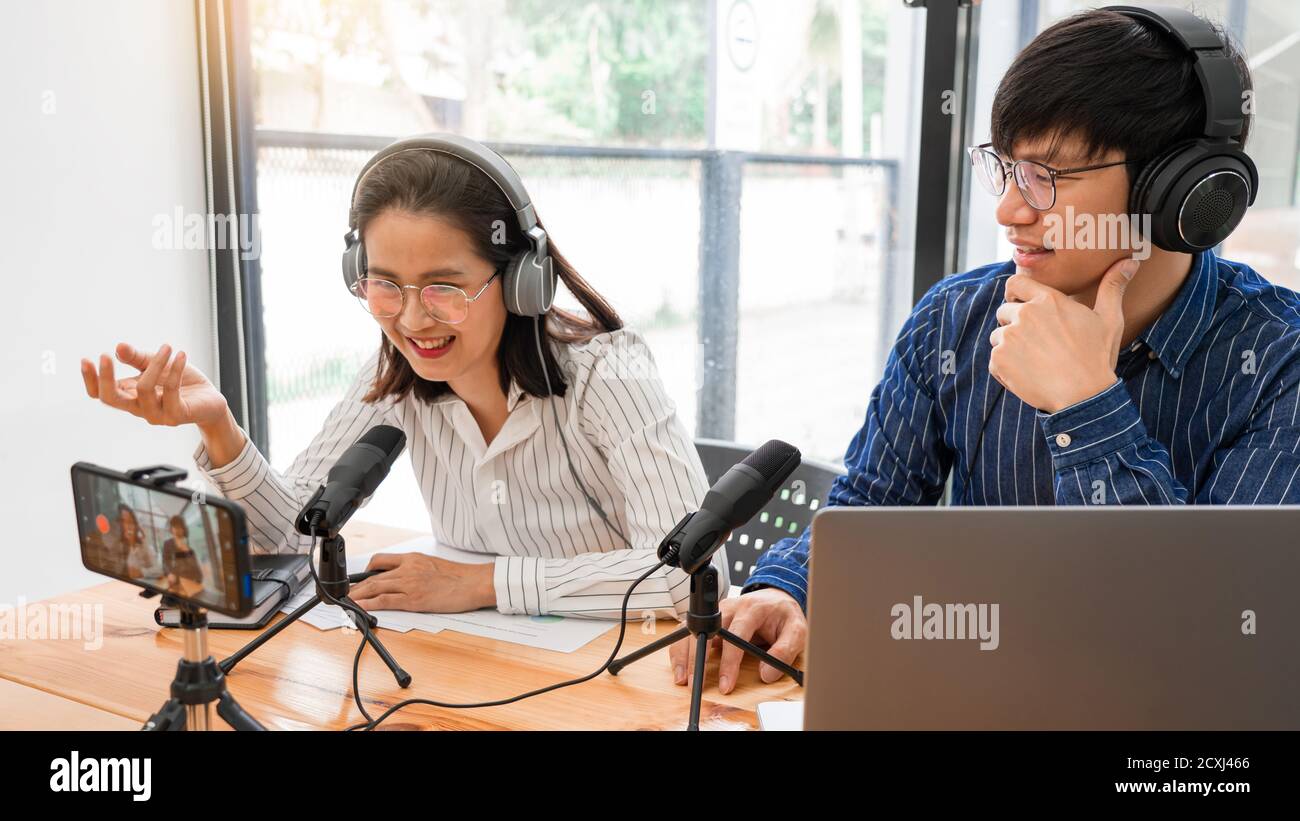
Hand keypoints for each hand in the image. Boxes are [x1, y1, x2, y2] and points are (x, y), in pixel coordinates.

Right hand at [80, 342, 229, 428]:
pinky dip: (174, 369)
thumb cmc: (181, 382)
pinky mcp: (177, 415)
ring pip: (144, 389)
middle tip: (106, 355)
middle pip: (111, 399)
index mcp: (130, 395)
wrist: (210, 399)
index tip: (86, 359)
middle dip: (105, 378)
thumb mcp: (157, 364)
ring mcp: (157, 414)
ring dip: (154, 364)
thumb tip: (118, 347)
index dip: (91, 380)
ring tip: (167, 347)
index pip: (100, 394)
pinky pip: (170, 391)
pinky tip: (181, 355)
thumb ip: (137, 358)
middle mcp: (139, 408)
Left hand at [351, 553, 495, 613]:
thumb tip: (405, 579)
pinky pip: (385, 601)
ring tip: (346, 601)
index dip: (366, 570)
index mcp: (413, 558)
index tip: (361, 578)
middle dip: (356, 585)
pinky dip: (369, 604)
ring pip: (375, 587)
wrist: (474, 582)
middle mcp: (408, 568)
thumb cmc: (460, 576)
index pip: (381, 560)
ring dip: (357, 595)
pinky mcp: (414, 599)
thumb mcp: (434, 565)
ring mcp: (409, 584)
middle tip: (345, 593)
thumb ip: (417, 569)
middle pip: (373, 575)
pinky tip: (359, 607)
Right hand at [667, 587, 805, 693]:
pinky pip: (689, 632)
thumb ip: (784, 652)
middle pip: (705, 631)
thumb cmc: (783, 615)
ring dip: (684, 655)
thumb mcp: (796, 631)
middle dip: (697, 660)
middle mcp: (729, 608)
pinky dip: (681, 649)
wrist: (776, 599)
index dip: (728, 662)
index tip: (725, 684)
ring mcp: (716, 612)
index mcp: (751, 609)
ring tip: (682, 679)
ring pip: (691, 630)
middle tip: (695, 685)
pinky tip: (680, 667)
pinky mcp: (709, 620)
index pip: (735, 635)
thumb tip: (766, 674)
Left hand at [989, 257, 1137, 412]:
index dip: (1014, 293)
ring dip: (1009, 347)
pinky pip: (994, 360)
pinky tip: (1027, 376)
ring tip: (1035, 361)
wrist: (1083, 395)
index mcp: (1047, 300)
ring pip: (998, 336)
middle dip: (1014, 324)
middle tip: (1036, 344)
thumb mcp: (1109, 319)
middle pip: (1004, 312)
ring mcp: (1009, 337)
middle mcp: (1024, 314)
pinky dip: (1005, 369)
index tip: (1019, 304)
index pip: (1015, 283)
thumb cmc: (1097, 357)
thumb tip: (1130, 261)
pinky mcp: (999, 359)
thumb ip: (1112, 287)